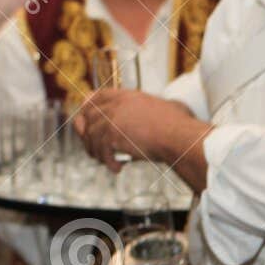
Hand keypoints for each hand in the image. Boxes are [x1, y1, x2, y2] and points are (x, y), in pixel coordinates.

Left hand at [73, 89, 191, 170]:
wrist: (179, 137)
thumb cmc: (179, 124)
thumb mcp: (167, 105)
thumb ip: (156, 106)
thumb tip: (167, 108)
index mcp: (127, 96)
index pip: (97, 97)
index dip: (88, 107)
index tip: (85, 118)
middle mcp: (116, 105)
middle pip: (87, 116)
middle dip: (86, 133)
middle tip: (92, 147)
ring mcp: (112, 120)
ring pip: (91, 136)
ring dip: (97, 152)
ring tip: (106, 161)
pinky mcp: (111, 136)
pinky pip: (101, 152)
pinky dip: (108, 163)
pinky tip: (118, 168)